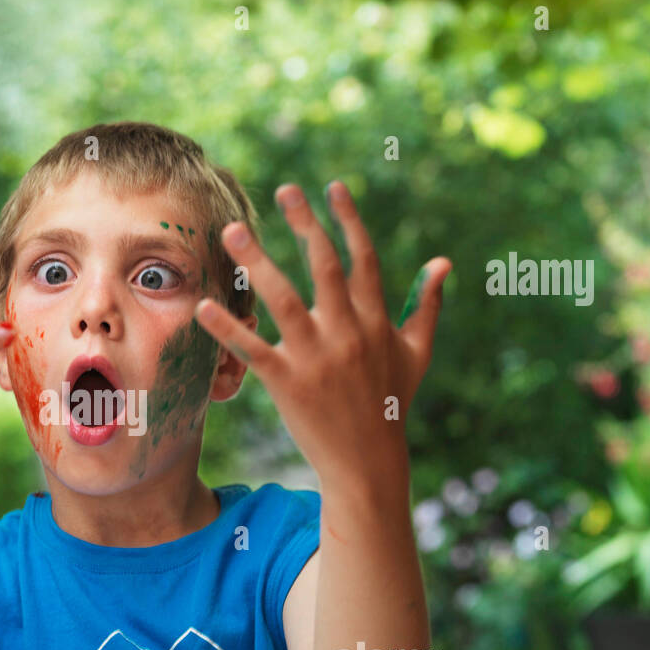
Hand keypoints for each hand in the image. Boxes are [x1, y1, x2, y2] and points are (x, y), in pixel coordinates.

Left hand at [193, 180, 449, 495]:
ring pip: (284, 300)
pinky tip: (205, 305)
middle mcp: (348, 333)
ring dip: (257, 263)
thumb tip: (444, 263)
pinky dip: (228, 328)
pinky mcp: (288, 384)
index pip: (364, 259)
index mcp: (376, 321)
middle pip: (325, 268)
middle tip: (285, 190)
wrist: (368, 462)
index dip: (348, 221)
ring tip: (232, 231)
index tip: (332, 187)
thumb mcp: (417, 354)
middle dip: (306, 225)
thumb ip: (427, 305)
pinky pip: (253, 349)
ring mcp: (317, 358)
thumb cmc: (391, 405)